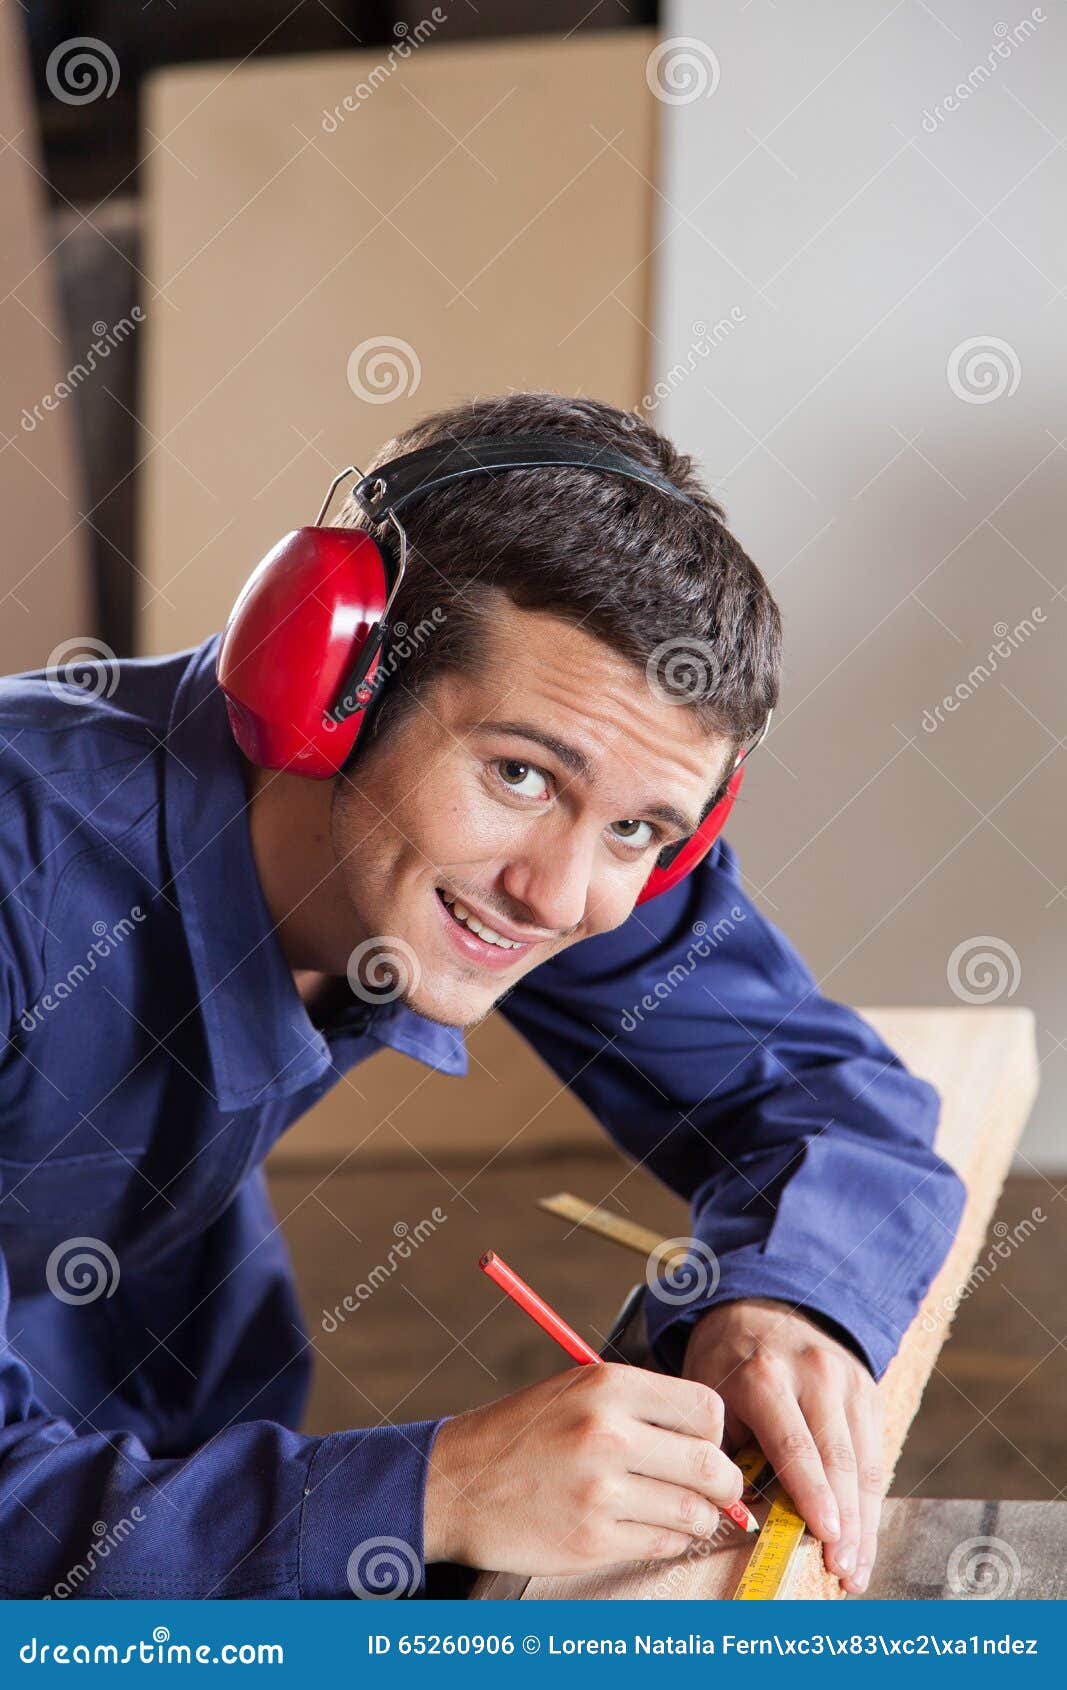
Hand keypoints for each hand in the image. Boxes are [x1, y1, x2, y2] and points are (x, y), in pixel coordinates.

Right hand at [424, 1362, 744, 1574]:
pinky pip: (663, 1545)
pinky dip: (668, 1540)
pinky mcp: (592, 1540)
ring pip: (693, 1512)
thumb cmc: (522, 1434)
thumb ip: (640, 1405)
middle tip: (718, 1489)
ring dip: (698, 1517)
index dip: (715, 1432)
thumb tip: (709, 1436)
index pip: (706, 1408)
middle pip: (712, 1465)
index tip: (706, 1444)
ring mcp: (600, 1492)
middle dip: (724, 1483)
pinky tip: (648, 1527)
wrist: (457, 1481)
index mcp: (608, 1386)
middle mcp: (608, 1435)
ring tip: (682, 1511)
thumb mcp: (577, 1390)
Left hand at [682, 1298, 883, 1592]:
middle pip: (837, 1459)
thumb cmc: (728, 1360)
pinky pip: (874, 1454)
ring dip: (863, 1522)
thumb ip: (724, 1450)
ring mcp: (847, 1380)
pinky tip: (864, 1537)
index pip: (794, 1443)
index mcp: (764, 1374)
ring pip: (863, 1462)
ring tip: (856, 1568)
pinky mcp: (868, 1391)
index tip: (825, 1535)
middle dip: (845, 1522)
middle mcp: (814, 1374)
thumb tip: (743, 1515)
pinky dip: (870, 1501)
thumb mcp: (709, 1393)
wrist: (764, 1306)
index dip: (812, 1493)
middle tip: (843, 1571)